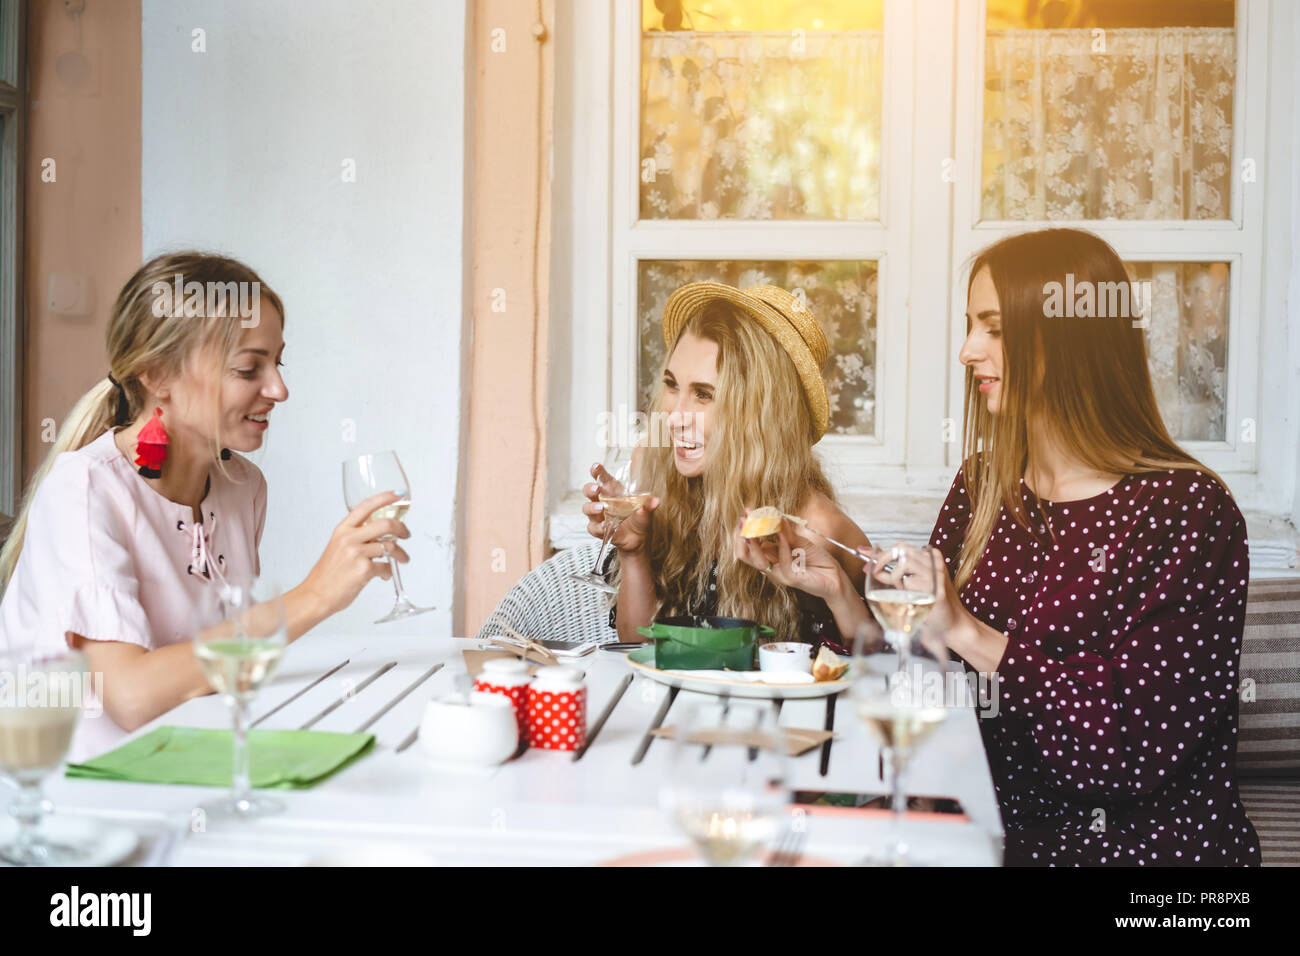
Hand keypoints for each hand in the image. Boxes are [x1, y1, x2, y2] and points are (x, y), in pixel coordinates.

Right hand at [300, 491, 411, 618]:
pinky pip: (386, 567)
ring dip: (401, 555)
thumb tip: (381, 536)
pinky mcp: (363, 570)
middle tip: (406, 534)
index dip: (385, 497)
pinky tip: (384, 575)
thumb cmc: (328, 574)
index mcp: (342, 530)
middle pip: (385, 524)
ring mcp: (356, 553)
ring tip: (403, 560)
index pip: (366, 506)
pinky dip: (389, 572)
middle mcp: (348, 538)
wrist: (316, 595)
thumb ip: (356, 537)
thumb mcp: (337, 547)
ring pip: (391, 547)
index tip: (399, 495)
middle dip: (402, 528)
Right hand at [581, 463, 658, 555]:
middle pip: (589, 491)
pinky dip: (599, 527)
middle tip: (596, 489)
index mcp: (612, 491)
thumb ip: (648, 505)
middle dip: (590, 488)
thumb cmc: (638, 519)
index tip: (596, 467)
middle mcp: (602, 500)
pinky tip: (605, 526)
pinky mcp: (598, 529)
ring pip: (587, 508)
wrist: (638, 539)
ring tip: (601, 508)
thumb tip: (655, 501)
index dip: (597, 471)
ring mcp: (598, 515)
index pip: (601, 478)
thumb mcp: (645, 511)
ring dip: (592, 508)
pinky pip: (593, 527)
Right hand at [734, 510, 846, 602]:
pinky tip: (783, 536)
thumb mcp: (799, 540)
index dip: (744, 529)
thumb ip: (785, 532)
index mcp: (769, 555)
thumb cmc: (816, 558)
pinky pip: (782, 564)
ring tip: (757, 524)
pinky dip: (782, 548)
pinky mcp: (792, 579)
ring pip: (758, 561)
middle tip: (745, 519)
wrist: (834, 575)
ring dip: (756, 542)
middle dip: (742, 535)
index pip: (748, 544)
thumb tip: (774, 517)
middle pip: (744, 555)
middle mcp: (770, 565)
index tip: (747, 512)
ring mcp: (779, 573)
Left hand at [858, 542, 968, 656]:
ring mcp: (935, 573)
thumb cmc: (928, 603)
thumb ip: (890, 570)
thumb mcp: (909, 582)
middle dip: (882, 560)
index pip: (901, 546)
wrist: (951, 623)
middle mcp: (934, 562)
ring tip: (901, 589)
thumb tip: (866, 558)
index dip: (881, 551)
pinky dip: (903, 591)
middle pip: (900, 549)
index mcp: (930, 557)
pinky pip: (909, 582)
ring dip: (894, 577)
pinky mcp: (934, 587)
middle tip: (876, 573)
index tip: (863, 553)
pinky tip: (911, 599)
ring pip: (903, 563)